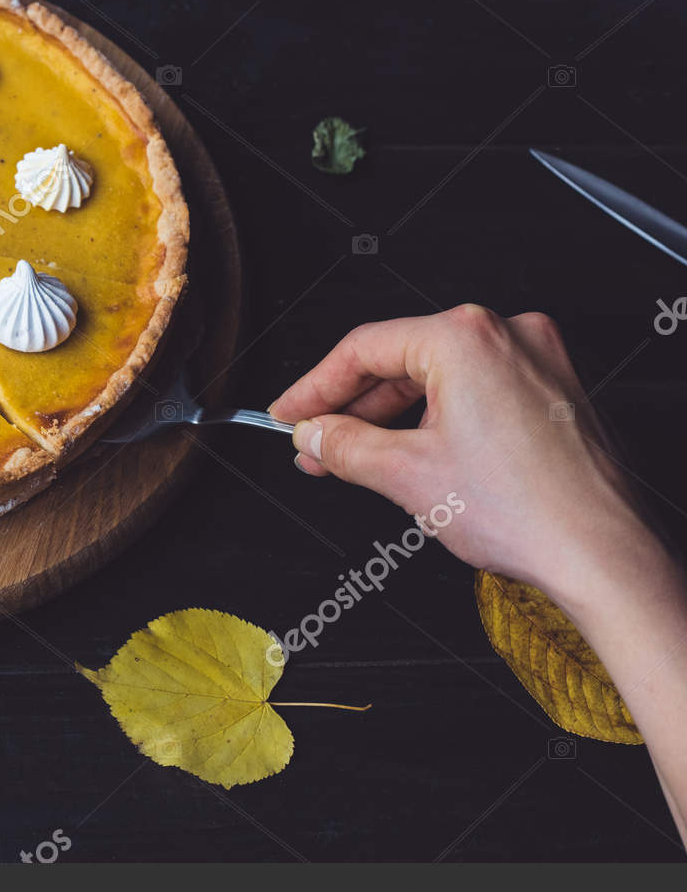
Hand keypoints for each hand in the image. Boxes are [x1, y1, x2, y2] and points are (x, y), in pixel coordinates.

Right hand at [268, 304, 655, 605]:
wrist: (602, 557)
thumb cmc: (526, 513)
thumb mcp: (405, 475)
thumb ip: (344, 445)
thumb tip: (314, 435)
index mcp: (466, 338)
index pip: (363, 349)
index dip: (314, 387)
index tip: (290, 414)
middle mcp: (508, 335)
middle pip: (401, 359)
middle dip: (352, 406)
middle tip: (315, 443)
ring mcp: (538, 360)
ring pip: (439, 376)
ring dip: (392, 416)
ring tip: (356, 457)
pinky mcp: (556, 390)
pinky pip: (477, 390)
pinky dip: (437, 417)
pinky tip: (412, 453)